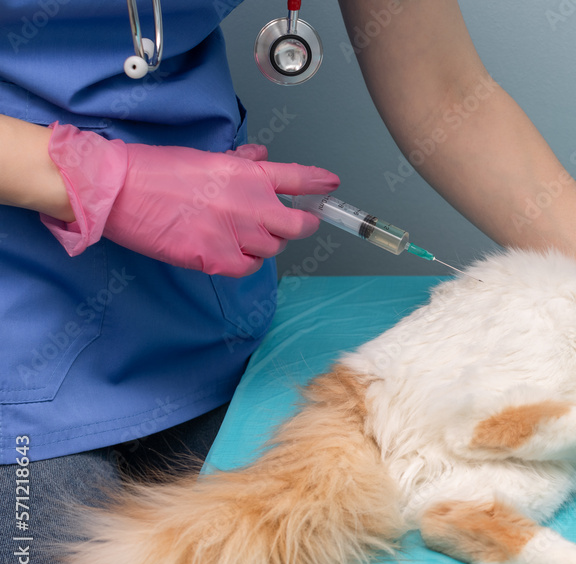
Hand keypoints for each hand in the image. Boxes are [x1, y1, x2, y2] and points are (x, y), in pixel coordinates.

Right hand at [39, 123, 339, 276]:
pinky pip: (249, 267)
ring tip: (247, 234)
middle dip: (303, 224)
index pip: (298, 180)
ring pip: (273, 248)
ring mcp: (235, 234)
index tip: (330, 186)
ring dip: (267, 242)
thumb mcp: (205, 157)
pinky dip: (246, 261)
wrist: (119, 190)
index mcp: (247, 174)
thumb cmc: (156, 170)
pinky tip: (233, 251)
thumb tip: (263, 158)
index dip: (319, 184)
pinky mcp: (216, 258)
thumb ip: (240, 162)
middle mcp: (249, 204)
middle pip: (299, 225)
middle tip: (299, 223)